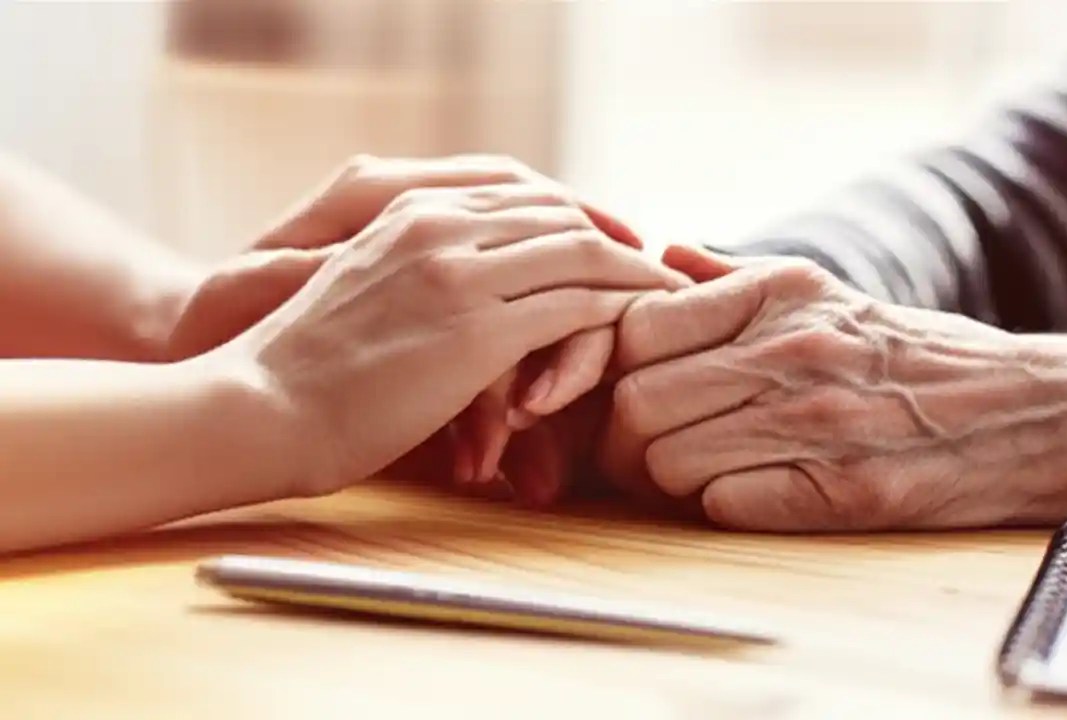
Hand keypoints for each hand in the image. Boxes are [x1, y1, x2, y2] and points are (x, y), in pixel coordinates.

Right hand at [201, 184, 683, 498]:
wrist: (258, 407)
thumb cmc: (304, 370)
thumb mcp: (359, 290)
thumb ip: (415, 269)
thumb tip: (463, 292)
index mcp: (407, 209)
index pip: (520, 194)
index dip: (578, 214)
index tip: (615, 238)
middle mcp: (438, 225)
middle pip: (559, 213)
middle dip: (615, 237)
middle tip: (658, 263)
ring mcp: (460, 272)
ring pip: (579, 251)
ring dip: (631, 272)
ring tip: (671, 292)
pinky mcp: (476, 328)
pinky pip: (575, 304)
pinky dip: (619, 310)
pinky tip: (645, 324)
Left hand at [599, 246, 1066, 530]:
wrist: (1029, 411)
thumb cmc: (911, 355)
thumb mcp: (829, 291)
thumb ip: (737, 277)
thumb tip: (663, 255)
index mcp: (779, 294)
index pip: (636, 330)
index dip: (610, 371)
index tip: (622, 393)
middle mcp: (793, 350)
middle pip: (638, 403)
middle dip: (620, 440)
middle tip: (636, 454)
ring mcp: (818, 422)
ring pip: (667, 461)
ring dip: (662, 481)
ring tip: (688, 477)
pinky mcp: (844, 493)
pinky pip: (723, 505)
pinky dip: (714, 507)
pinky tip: (739, 496)